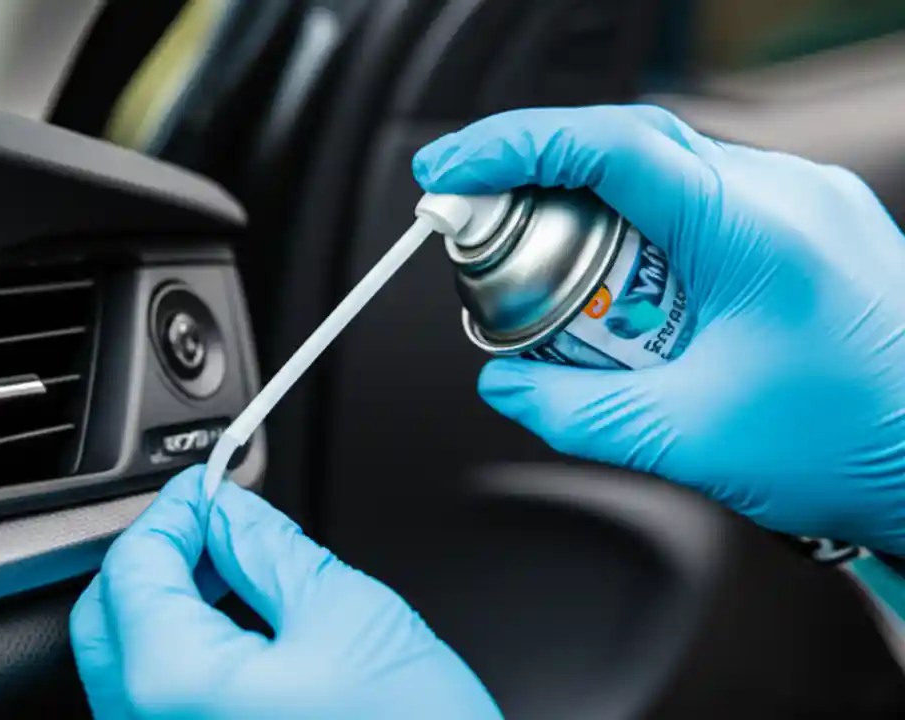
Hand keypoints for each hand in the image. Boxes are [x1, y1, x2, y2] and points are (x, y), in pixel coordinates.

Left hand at [70, 467, 500, 719]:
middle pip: (110, 615)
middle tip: (217, 521)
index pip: (131, 566)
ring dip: (169, 603)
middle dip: (161, 556)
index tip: (206, 485)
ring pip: (128, 663)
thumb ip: (266, 548)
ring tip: (233, 569)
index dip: (173, 511)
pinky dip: (181, 654)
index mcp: (171, 685)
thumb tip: (229, 510)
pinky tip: (234, 630)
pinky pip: (158, 704)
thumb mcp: (345, 615)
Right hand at [413, 105, 904, 554]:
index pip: (607, 145)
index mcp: (755, 227)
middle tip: (479, 232)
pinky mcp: (807, 232)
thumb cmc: (860, 448)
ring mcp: (801, 208)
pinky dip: (640, 238)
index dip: (509, 147)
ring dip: (591, 217)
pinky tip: (622, 296)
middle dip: (537, 184)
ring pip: (661, 178)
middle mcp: (782, 195)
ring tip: (556, 287)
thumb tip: (506, 384)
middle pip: (626, 150)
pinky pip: (699, 208)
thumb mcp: (688, 439)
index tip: (447, 173)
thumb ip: (575, 411)